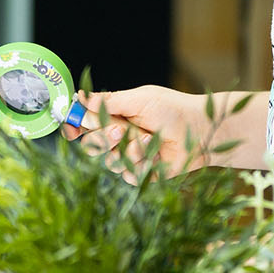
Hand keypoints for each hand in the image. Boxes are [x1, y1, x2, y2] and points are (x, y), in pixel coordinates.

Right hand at [62, 84, 211, 172]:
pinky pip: (129, 175)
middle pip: (91, 146)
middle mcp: (119, 137)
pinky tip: (155, 154)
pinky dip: (141, 164)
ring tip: (148, 139)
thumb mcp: (139, 99)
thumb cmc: (173, 109)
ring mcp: (130, 156)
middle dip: (104, 138)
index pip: (84, 124)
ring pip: (110, 162)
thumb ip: (108, 101)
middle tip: (121, 129)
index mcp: (114, 116)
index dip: (74, 127)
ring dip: (128, 150)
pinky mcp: (143, 172)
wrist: (203, 130)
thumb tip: (80, 97)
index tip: (71, 128)